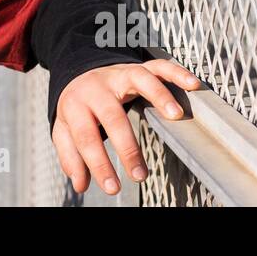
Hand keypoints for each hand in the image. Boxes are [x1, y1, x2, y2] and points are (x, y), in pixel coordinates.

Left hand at [51, 59, 201, 195]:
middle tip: (139, 175)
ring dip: (159, 96)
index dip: (99, 164)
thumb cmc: (77, 106)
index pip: (85, 137)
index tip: (113, 187)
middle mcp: (98, 88)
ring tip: (175, 116)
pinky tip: (192, 84)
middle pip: (113, 115)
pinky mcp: (137, 68)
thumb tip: (80, 184)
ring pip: (139, 80)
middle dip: (127, 147)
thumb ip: (70, 156)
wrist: (78, 71)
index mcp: (76, 105)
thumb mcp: (65, 129)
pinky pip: (158, 67)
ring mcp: (119, 75)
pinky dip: (176, 73)